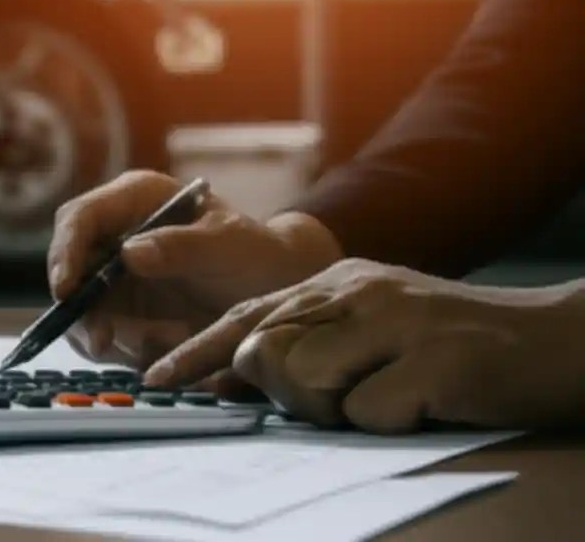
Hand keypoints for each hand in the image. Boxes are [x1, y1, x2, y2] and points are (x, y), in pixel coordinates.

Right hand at [46, 170, 341, 371]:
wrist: (276, 291)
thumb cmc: (256, 254)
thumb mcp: (228, 245)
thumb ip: (183, 246)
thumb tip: (129, 253)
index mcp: (135, 199)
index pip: (79, 218)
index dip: (65, 251)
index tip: (66, 289)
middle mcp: (116, 234)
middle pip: (69, 267)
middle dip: (80, 307)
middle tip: (103, 340)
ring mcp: (115, 274)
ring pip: (80, 308)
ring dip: (106, 334)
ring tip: (159, 343)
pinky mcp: (123, 310)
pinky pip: (103, 334)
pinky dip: (123, 349)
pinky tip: (162, 348)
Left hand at [149, 258, 584, 431]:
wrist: (549, 340)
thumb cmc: (448, 344)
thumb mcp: (369, 330)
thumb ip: (305, 344)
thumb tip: (233, 376)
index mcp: (336, 282)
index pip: (246, 314)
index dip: (198, 350)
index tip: (156, 379)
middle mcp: (358, 292)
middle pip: (266, 350)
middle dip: (280, 390)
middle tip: (335, 396)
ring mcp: (396, 323)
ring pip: (305, 379)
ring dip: (334, 407)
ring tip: (384, 394)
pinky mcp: (433, 362)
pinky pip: (368, 413)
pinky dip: (384, 421)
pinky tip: (418, 402)